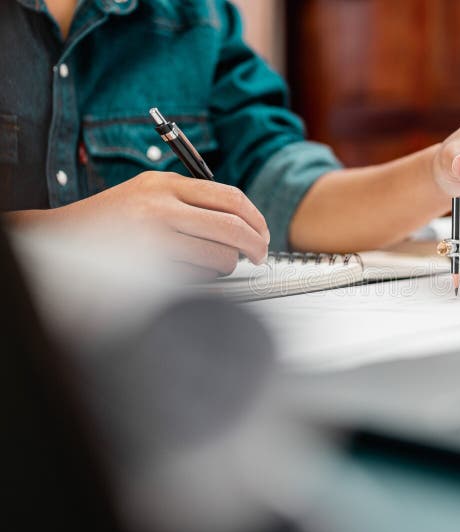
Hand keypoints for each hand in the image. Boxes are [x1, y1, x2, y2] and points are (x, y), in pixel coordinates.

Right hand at [21, 172, 269, 276]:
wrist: (58, 240)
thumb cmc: (109, 221)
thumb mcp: (149, 194)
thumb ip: (191, 201)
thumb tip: (243, 221)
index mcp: (165, 183)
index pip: (230, 197)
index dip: (256, 218)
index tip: (263, 233)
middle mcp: (161, 205)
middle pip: (233, 227)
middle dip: (255, 246)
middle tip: (259, 256)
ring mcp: (154, 237)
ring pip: (219, 256)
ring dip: (226, 267)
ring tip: (214, 266)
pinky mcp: (149, 267)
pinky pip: (196, 278)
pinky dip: (200, 280)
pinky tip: (185, 274)